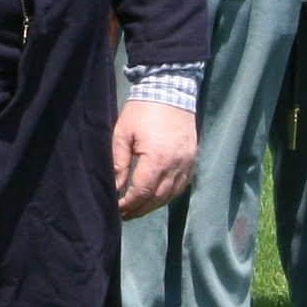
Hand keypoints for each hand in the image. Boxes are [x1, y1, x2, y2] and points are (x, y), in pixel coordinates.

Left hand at [113, 98, 196, 219]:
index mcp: (158, 158)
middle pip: (158, 197)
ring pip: (171, 194)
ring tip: (137, 209)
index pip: (143, 191)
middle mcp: (176, 165)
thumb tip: (114, 187)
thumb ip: (118, 163)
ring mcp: (188, 164)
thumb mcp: (122, 134)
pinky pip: (181, 186)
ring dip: (154, 205)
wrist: (170, 91)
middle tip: (124, 215)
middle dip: (140, 209)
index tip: (117, 208)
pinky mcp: (192, 160)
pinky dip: (168, 195)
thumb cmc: (142, 111)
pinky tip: (156, 198)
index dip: (129, 203)